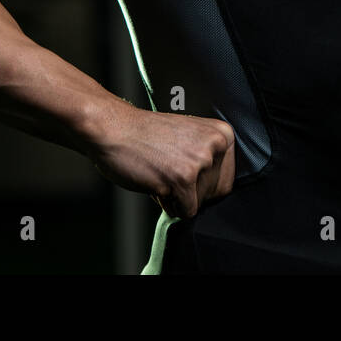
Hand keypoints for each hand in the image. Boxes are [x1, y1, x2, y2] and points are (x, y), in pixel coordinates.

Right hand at [85, 100, 236, 218]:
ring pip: (199, 204)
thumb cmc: (146, 135)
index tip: (181, 165)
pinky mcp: (183, 178)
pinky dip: (167, 204)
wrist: (113, 128)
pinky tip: (154, 180)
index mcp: (222, 134)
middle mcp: (216, 145)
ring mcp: (200, 161)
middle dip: (189, 191)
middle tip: (167, 166)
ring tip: (160, 170)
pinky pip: (185, 212)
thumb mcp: (190, 137)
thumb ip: (209, 157)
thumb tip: (222, 191)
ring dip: (176, 196)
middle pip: (214, 195)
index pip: (227, 181)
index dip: (201, 183)